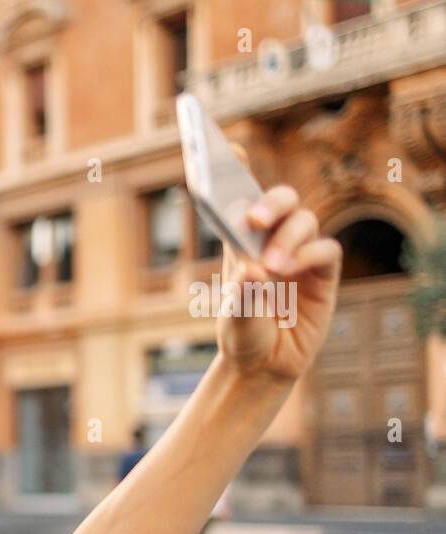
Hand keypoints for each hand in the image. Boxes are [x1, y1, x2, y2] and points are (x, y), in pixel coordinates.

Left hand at [215, 143, 342, 383]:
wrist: (264, 365)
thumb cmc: (243, 333)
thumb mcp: (233, 319)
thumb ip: (240, 296)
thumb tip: (252, 269)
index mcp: (240, 240)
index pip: (239, 197)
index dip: (234, 168)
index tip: (227, 149)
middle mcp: (272, 239)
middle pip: (281, 199)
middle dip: (271, 202)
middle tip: (254, 221)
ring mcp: (300, 252)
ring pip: (303, 220)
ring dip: (287, 238)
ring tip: (270, 267)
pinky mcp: (323, 272)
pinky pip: (325, 249)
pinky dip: (308, 255)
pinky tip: (290, 271)